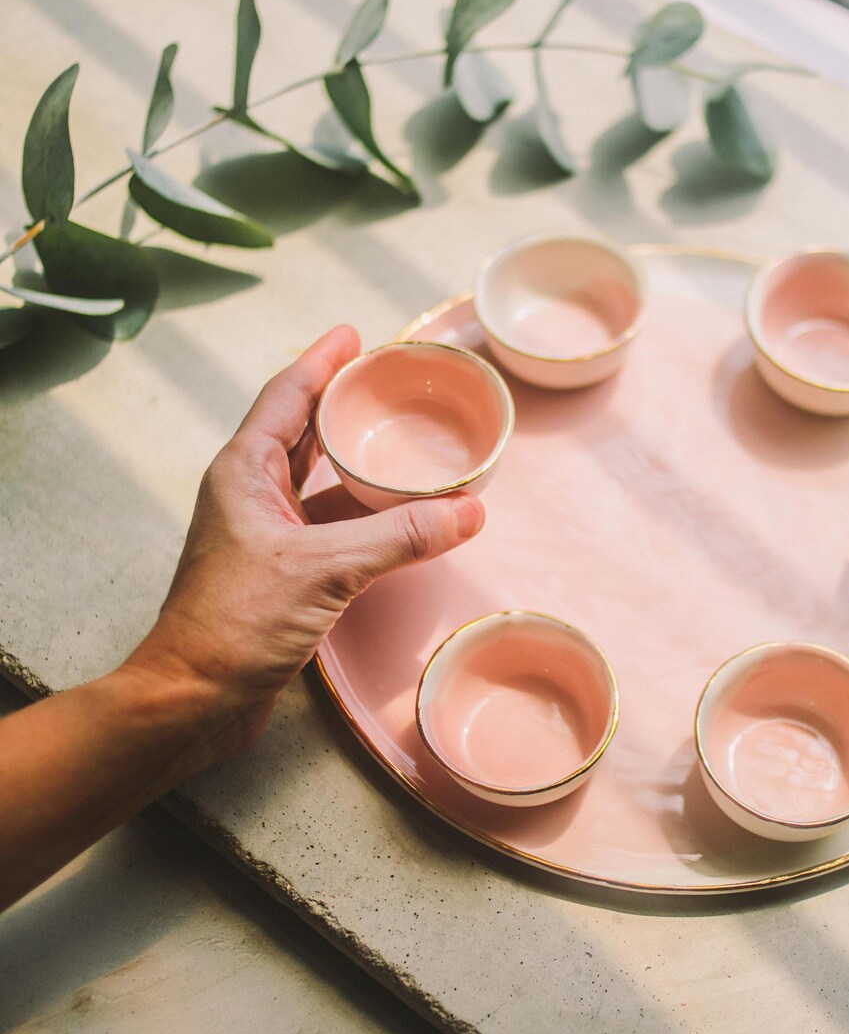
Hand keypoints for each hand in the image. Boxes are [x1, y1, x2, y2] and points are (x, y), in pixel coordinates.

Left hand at [127, 324, 484, 758]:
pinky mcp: (280, 572)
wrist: (193, 698)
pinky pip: (329, 526)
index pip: (287, 396)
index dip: (321, 361)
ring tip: (401, 444)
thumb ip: (400, 537)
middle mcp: (251, 494)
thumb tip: (469, 511)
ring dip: (355, 465)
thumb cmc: (236, 622)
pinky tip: (396, 518)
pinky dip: (363, 517)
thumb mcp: (326, 568)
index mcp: (245, 470)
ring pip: (318, 483)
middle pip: (302, 432)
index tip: (353, 335)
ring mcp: (264, 534)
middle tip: (386, 383)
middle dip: (340, 405)